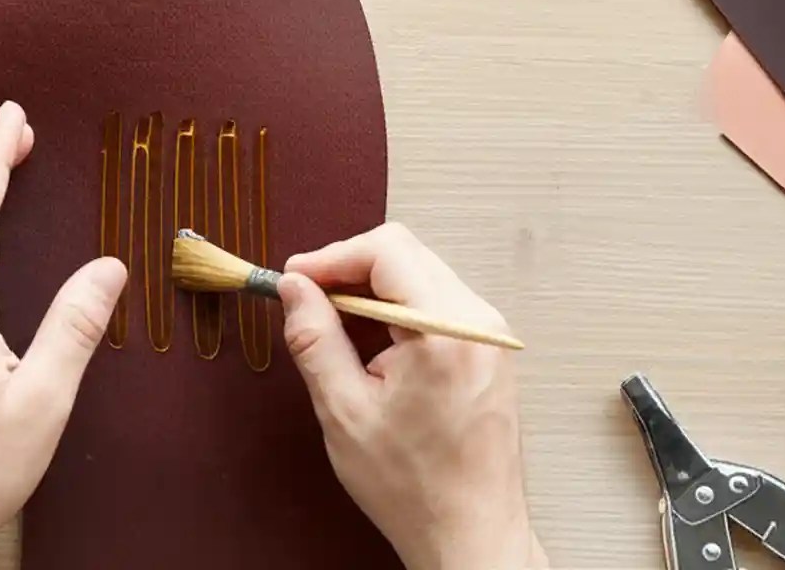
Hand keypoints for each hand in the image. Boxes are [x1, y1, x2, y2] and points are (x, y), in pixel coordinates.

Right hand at [278, 223, 546, 569]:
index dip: (333, 256)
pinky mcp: (489, 348)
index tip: (297, 278)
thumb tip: (295, 289)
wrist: (471, 533)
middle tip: (307, 298)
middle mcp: (478, 323)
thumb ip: (315, 339)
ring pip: (421, 274)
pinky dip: (398, 307)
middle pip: (406, 255)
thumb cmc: (414, 487)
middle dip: (350, 269)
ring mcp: (490, 335)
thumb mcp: (344, 412)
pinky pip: (438, 301)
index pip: (387, 250)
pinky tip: (372, 340)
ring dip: (373, 288)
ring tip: (335, 324)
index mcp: (445, 333)